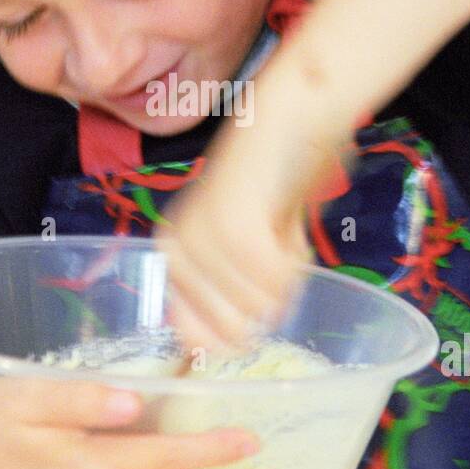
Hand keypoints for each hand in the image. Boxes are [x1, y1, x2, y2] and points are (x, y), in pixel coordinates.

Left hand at [158, 121, 315, 356]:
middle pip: (236, 331)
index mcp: (173, 259)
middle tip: (274, 254)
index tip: (259, 313)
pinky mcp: (232, 231)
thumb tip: (228, 349)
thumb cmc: (273, 183)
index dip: (236, 338)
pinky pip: (276, 282)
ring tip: (280, 231)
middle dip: (269, 302)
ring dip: (287, 276)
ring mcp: (200, 243)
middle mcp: (175, 252)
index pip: (196, 340)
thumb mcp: (245, 248)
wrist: (287, 119)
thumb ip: (230, 295)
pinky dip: (296, 262)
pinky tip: (288, 227)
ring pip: (262, 306)